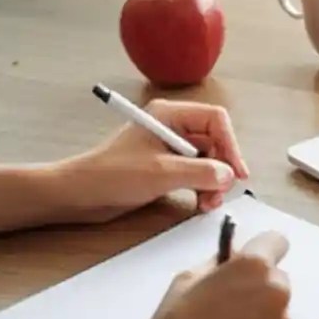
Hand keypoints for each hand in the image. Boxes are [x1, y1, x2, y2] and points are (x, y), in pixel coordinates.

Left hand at [59, 99, 249, 222]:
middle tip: (219, 194)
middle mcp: (173, 127)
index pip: (215, 121)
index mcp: (170, 115)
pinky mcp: (164, 167)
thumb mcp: (162, 172)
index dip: (231, 145)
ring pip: (207, 161)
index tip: (237, 173)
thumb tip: (229, 175)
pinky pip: (195, 173)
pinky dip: (201, 188)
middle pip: (214, 142)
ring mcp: (169, 148)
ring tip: (207, 203)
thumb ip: (201, 172)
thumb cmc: (113, 174)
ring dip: (213, 182)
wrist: (80, 194)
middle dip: (221, 169)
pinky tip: (199, 203)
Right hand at [139, 231, 291, 318]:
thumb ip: (217, 265)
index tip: (248, 262)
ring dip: (262, 312)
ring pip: (277, 308)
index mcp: (254, 266)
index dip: (261, 250)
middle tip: (231, 301)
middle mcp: (277, 291)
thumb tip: (231, 259)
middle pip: (277, 278)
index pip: (276, 241)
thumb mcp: (186, 280)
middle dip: (259, 284)